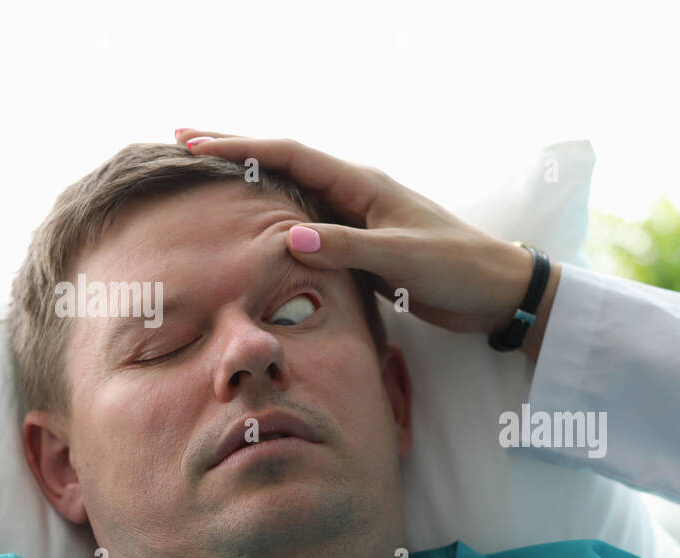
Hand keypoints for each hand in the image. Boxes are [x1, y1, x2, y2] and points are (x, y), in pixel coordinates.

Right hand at [173, 130, 559, 351]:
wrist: (496, 291)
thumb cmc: (456, 267)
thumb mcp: (401, 258)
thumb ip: (347, 248)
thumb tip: (289, 236)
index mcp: (363, 185)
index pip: (291, 155)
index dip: (241, 146)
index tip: (194, 143)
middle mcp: (356, 195)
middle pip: (285, 164)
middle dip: (235, 152)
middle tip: (182, 143)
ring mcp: (359, 220)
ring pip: (295, 196)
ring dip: (253, 186)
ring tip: (207, 181)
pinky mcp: (365, 248)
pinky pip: (312, 229)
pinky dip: (279, 224)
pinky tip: (259, 231)